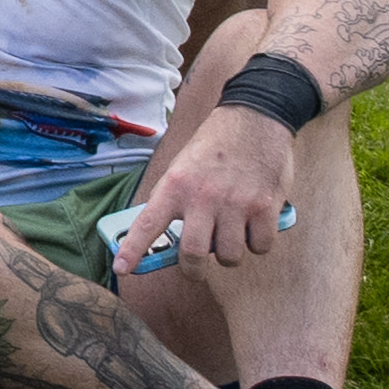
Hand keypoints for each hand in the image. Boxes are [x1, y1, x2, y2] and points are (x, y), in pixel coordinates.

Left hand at [122, 97, 305, 275]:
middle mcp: (203, 197)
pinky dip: (257, 243)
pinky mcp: (265, 208)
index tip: (123, 268)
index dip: (133, 250)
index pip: (148, 224)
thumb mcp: (182, 167)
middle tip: (195, 267)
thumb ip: (174, 200)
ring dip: (229, 253)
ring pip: (230, 256)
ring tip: (230, 233)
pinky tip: (253, 225)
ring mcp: (236, 204)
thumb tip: (165, 239)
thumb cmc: (214, 147)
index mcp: (175, 185)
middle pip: (194, 255)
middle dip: (193, 270)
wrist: (254, 118)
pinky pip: (260, 246)